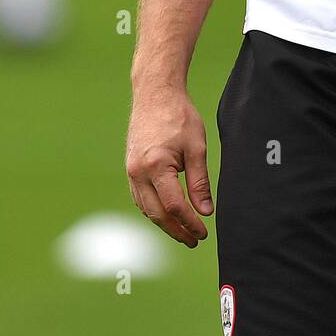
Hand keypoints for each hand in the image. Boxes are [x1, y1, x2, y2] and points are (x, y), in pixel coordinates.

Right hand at [125, 85, 213, 247]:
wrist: (155, 94)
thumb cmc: (179, 116)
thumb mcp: (197, 147)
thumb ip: (200, 182)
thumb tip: (205, 211)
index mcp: (156, 166)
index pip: (175, 206)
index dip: (190, 223)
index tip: (203, 233)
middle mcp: (138, 172)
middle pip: (157, 213)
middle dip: (176, 230)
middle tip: (194, 241)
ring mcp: (130, 171)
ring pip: (146, 208)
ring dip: (164, 224)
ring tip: (183, 233)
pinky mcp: (130, 169)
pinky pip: (140, 198)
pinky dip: (153, 210)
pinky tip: (167, 215)